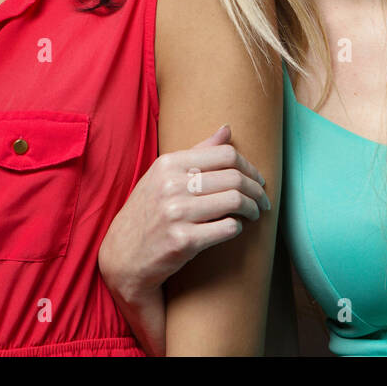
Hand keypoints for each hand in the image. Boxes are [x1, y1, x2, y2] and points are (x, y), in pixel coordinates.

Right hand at [98, 124, 270, 353]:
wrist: (122, 256)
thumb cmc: (148, 212)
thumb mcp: (163, 176)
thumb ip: (197, 152)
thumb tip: (227, 129)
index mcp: (168, 164)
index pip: (225, 155)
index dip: (249, 167)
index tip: (257, 179)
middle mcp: (171, 185)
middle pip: (234, 178)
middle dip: (256, 190)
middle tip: (263, 200)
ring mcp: (176, 213)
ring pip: (234, 201)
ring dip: (253, 208)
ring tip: (255, 213)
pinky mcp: (182, 241)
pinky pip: (226, 228)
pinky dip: (237, 227)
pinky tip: (235, 228)